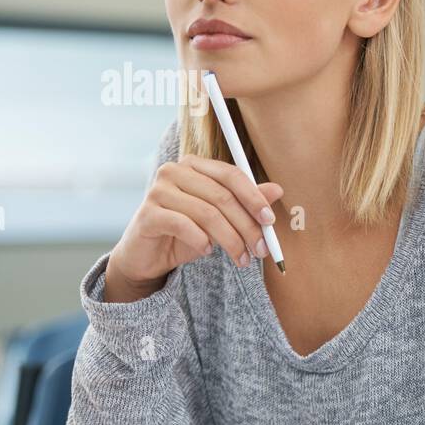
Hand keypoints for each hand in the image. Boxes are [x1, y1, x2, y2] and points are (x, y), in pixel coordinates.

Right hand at [106, 152, 283, 302]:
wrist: (147, 255)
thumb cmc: (186, 233)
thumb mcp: (221, 219)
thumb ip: (245, 203)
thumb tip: (278, 189)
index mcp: (195, 165)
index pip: (231, 175)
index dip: (254, 197)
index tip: (270, 221)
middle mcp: (174, 171)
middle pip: (222, 197)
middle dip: (247, 226)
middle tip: (261, 249)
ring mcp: (158, 191)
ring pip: (207, 214)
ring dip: (230, 240)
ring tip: (241, 258)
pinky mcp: (147, 214)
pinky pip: (183, 225)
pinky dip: (201, 240)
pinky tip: (207, 251)